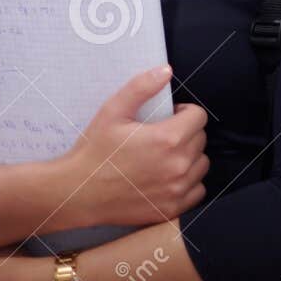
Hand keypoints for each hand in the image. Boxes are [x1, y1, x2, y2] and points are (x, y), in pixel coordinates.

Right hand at [62, 65, 208, 228]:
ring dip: (190, 156)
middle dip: (187, 132)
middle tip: (163, 133)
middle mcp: (178, 166)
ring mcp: (177, 190)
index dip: (185, 111)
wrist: (79, 192)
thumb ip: (141, 87)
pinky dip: (188, 182)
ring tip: (166, 155)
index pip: (199, 117)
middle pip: (201, 139)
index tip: (171, 115)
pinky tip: (169, 176)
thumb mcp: (113, 111)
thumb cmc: (94, 151)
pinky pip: (197, 191)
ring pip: (201, 164)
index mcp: (168, 139)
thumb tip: (166, 71)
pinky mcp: (172, 209)